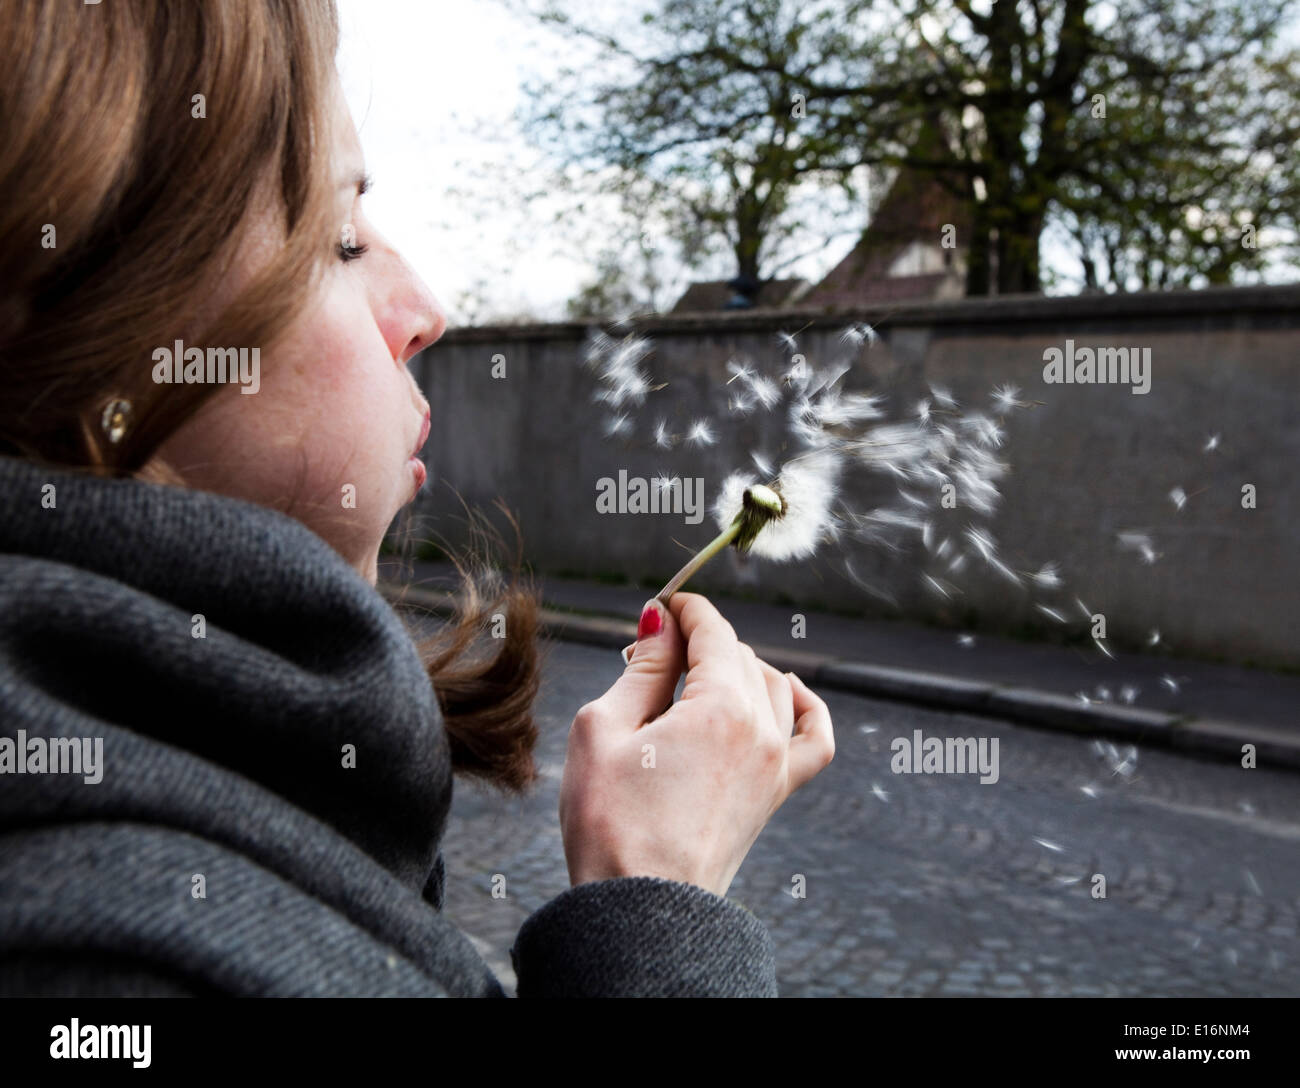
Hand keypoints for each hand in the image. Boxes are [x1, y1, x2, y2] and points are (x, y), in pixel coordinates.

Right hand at [558, 591, 834, 897]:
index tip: (660, 605)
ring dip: (734, 669)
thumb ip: (642, 667)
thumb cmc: (610, 823)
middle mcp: (760, 730)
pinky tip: (786, 692)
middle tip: (648, 655)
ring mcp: (775, 764)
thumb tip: (661, 620)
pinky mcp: (776, 794)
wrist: (641, 910)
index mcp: (720, 706)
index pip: (712, 631)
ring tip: (687, 680)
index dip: (684, 609)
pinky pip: (813, 737)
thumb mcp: (603, 728)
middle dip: (697, 643)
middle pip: (738, 655)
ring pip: (771, 685)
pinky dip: (806, 706)